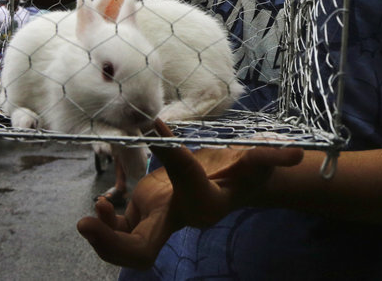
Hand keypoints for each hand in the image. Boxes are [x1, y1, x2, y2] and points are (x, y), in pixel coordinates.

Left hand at [76, 120, 302, 268]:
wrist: (233, 185)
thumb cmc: (246, 173)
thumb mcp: (255, 161)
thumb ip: (269, 159)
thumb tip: (295, 155)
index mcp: (203, 204)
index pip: (185, 188)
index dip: (175, 162)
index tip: (159, 129)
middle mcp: (177, 220)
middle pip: (141, 251)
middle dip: (113, 244)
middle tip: (85, 221)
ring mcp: (158, 220)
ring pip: (125, 247)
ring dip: (104, 236)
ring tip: (92, 213)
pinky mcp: (145, 213)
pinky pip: (120, 229)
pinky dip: (107, 221)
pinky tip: (105, 201)